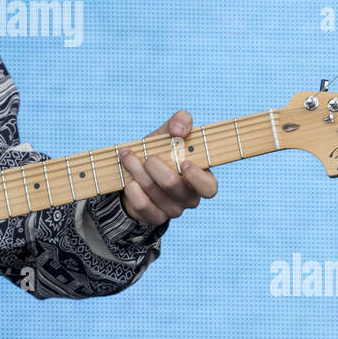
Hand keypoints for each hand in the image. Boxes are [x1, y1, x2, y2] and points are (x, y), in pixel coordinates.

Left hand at [118, 110, 217, 227]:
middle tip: (147, 157)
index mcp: (200, 178)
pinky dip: (134, 192)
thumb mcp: (169, 133)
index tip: (183, 162)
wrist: (134, 172)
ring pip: (156, 194)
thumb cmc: (159, 151)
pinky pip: (144, 207)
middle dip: (157, 168)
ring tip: (128, 158)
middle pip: (176, 187)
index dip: (197, 178)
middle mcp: (189, 197)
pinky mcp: (154, 217)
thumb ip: (181, 122)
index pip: (209, 187)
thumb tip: (179, 130)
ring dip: (139, 173)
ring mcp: (172, 209)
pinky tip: (129, 182)